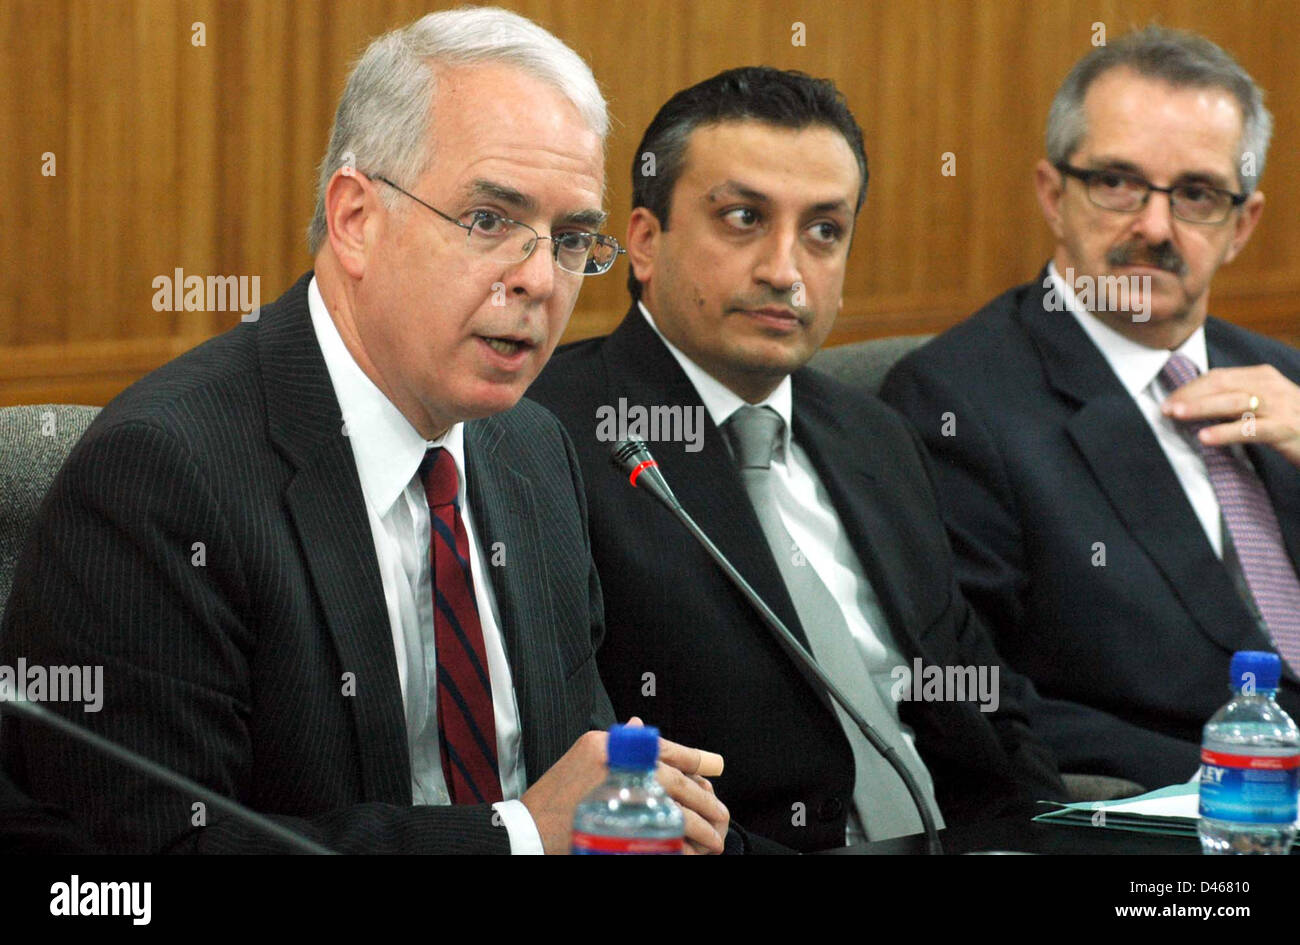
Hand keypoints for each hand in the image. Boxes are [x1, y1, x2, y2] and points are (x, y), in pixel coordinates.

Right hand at [520, 722, 728, 853]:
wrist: (524, 831)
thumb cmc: (553, 798)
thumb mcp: (582, 757)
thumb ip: (616, 744)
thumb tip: (638, 726)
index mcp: (607, 745)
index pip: (662, 748)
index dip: (694, 758)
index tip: (716, 766)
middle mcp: (614, 767)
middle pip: (674, 781)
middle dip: (703, 799)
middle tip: (721, 813)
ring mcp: (617, 799)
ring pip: (673, 809)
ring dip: (698, 826)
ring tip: (713, 838)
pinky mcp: (617, 830)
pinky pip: (660, 835)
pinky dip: (679, 845)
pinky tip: (690, 851)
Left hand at [1162, 364, 1299, 467]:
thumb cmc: (1293, 422)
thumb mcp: (1266, 404)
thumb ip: (1237, 399)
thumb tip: (1197, 404)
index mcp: (1262, 376)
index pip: (1218, 376)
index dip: (1191, 387)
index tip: (1168, 399)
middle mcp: (1270, 386)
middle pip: (1222, 385)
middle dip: (1190, 395)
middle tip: (1164, 408)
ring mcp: (1279, 406)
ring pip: (1233, 402)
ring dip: (1200, 408)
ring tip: (1175, 416)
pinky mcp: (1285, 429)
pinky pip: (1250, 429)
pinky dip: (1224, 432)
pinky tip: (1205, 438)